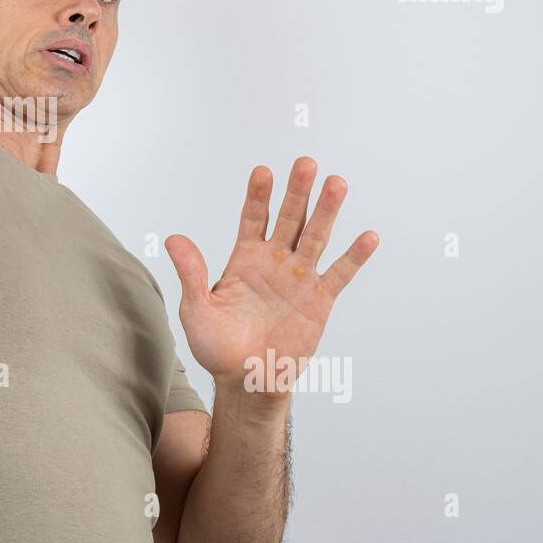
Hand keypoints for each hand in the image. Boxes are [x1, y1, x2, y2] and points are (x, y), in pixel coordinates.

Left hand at [165, 157, 377, 398]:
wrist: (245, 380)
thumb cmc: (217, 347)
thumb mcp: (196, 309)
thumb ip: (192, 274)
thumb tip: (173, 239)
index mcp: (244, 259)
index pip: (253, 219)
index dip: (258, 196)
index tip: (263, 171)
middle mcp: (274, 262)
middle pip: (288, 218)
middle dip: (297, 191)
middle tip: (306, 162)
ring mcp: (299, 279)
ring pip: (315, 237)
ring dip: (327, 211)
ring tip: (337, 183)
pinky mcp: (319, 301)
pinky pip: (339, 275)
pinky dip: (354, 256)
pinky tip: (368, 236)